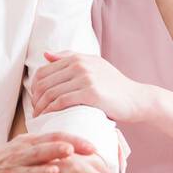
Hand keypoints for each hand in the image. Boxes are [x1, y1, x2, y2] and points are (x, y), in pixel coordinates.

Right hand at [0, 132, 96, 172]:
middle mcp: (20, 157)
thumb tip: (81, 146)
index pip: (53, 137)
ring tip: (54, 172)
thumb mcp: (25, 146)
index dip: (72, 141)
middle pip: (40, 151)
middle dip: (55, 150)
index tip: (92, 147)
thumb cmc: (8, 160)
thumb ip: (49, 145)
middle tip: (71, 150)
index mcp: (28, 144)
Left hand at [31, 50, 151, 123]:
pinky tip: (50, 118)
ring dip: (41, 108)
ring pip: (51, 93)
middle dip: (35, 99)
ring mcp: (85, 78)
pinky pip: (62, 102)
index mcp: (77, 58)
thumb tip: (46, 54)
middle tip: (35, 111)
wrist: (137, 99)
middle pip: (44, 82)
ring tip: (40, 118)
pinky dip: (52, 111)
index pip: (43, 71)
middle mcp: (80, 65)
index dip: (35, 88)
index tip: (36, 100)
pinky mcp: (91, 93)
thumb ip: (69, 58)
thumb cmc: (114, 86)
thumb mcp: (94, 65)